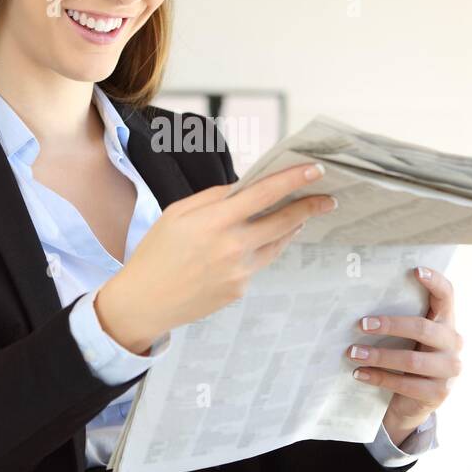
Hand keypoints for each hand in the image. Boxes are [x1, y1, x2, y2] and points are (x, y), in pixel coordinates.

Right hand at [95, 161, 337, 352]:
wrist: (144, 302)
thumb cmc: (156, 252)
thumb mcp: (177, 213)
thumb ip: (213, 198)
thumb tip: (245, 187)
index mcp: (214, 221)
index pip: (264, 194)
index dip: (293, 179)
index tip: (316, 169)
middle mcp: (232, 246)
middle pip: (284, 221)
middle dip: (310, 207)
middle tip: (327, 198)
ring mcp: (239, 271)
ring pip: (277, 243)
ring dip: (292, 227)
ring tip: (301, 216)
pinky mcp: (240, 290)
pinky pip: (259, 263)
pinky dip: (263, 248)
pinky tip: (259, 241)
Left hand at [346, 266, 460, 446]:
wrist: (415, 403)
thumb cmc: (408, 359)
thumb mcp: (410, 338)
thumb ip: (402, 320)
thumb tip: (362, 298)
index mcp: (446, 322)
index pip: (447, 295)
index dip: (435, 281)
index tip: (415, 270)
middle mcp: (453, 344)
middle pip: (422, 328)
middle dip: (389, 325)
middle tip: (361, 325)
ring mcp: (449, 371)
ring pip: (411, 360)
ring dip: (377, 355)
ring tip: (352, 352)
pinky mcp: (437, 394)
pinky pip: (404, 384)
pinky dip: (378, 377)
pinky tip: (359, 373)